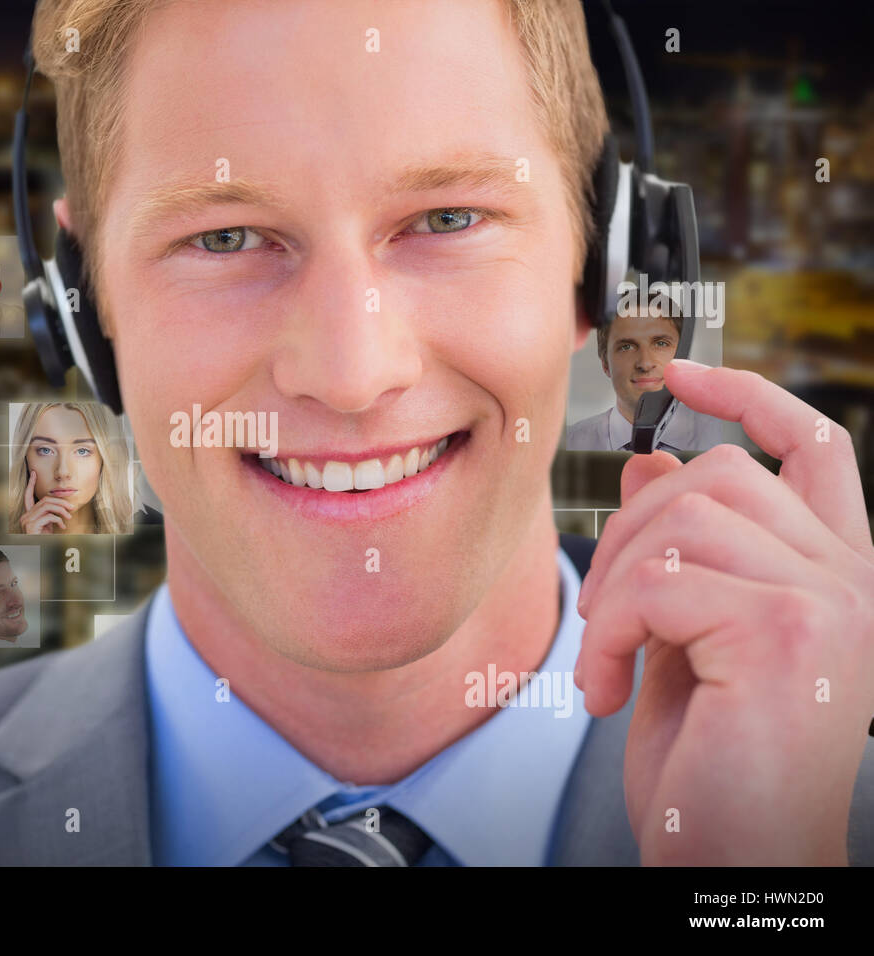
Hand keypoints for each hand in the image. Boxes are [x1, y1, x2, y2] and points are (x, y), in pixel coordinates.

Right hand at [20, 468, 73, 533]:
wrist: (39, 552)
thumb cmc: (44, 539)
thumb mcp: (48, 525)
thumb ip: (52, 515)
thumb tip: (64, 506)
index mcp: (29, 514)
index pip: (28, 496)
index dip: (31, 484)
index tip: (34, 474)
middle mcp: (26, 516)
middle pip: (44, 500)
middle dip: (60, 501)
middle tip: (71, 507)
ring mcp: (27, 520)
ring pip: (47, 506)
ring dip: (61, 510)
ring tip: (69, 516)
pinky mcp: (31, 525)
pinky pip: (48, 516)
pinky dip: (58, 519)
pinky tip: (62, 526)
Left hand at [575, 360, 873, 864]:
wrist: (733, 856)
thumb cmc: (711, 760)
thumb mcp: (683, 637)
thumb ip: (681, 550)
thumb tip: (652, 462)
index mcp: (831, 575)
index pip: (814, 447)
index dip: (750, 398)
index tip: (680, 378)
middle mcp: (849, 580)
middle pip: (718, 476)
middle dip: (630, 531)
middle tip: (605, 615)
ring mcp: (829, 601)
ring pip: (684, 519)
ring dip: (614, 588)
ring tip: (608, 659)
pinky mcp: (788, 630)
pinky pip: (658, 582)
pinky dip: (608, 633)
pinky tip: (608, 691)